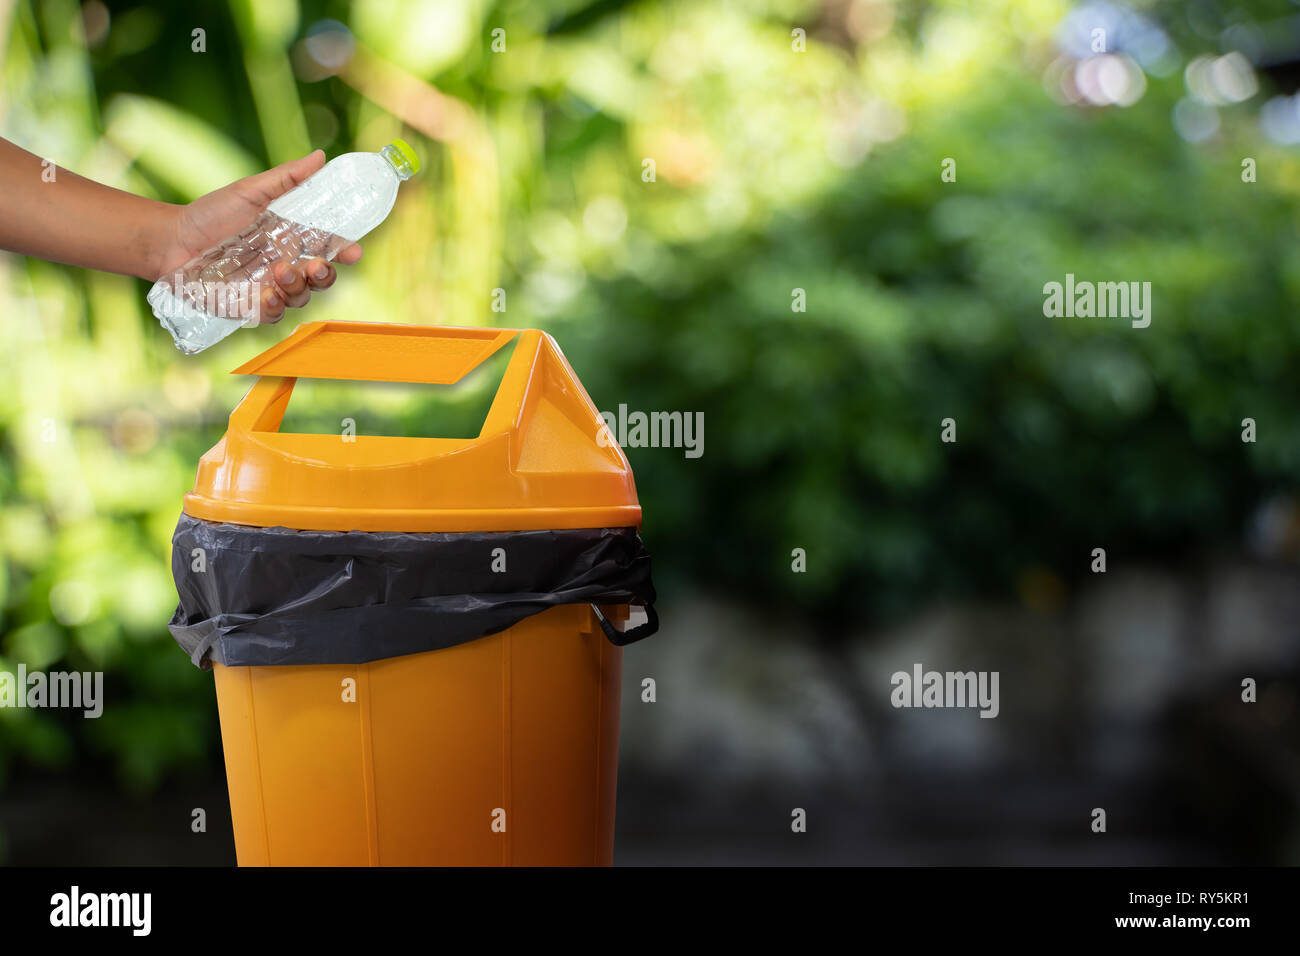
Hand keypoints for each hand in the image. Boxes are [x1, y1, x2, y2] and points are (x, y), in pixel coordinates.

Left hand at [155, 150, 362, 323]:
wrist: (172, 242)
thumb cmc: (209, 214)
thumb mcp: (249, 191)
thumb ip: (287, 178)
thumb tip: (321, 156)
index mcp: (291, 239)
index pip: (328, 247)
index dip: (345, 250)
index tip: (353, 251)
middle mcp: (287, 265)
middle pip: (322, 278)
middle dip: (326, 275)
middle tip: (316, 266)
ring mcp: (271, 288)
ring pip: (302, 297)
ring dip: (297, 287)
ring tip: (279, 272)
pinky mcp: (251, 307)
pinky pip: (274, 315)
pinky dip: (275, 307)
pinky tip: (266, 296)